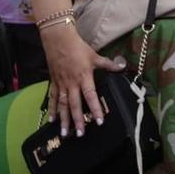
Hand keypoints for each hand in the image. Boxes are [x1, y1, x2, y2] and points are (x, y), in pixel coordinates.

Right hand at [39, 20, 127, 136]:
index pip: (91, 95)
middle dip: (77, 120)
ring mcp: (61, 84)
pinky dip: (52, 109)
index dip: (95, 108)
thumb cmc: (77, 47)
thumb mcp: (95, 56)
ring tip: (65, 133)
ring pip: (62, 105)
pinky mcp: (54, 82)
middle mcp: (72, 83)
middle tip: (81, 134)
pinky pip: (52, 98)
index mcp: (84, 77)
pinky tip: (52, 120)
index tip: (99, 120)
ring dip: (64, 119)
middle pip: (75, 104)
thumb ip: (108, 64)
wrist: (58, 39)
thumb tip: (122, 66)